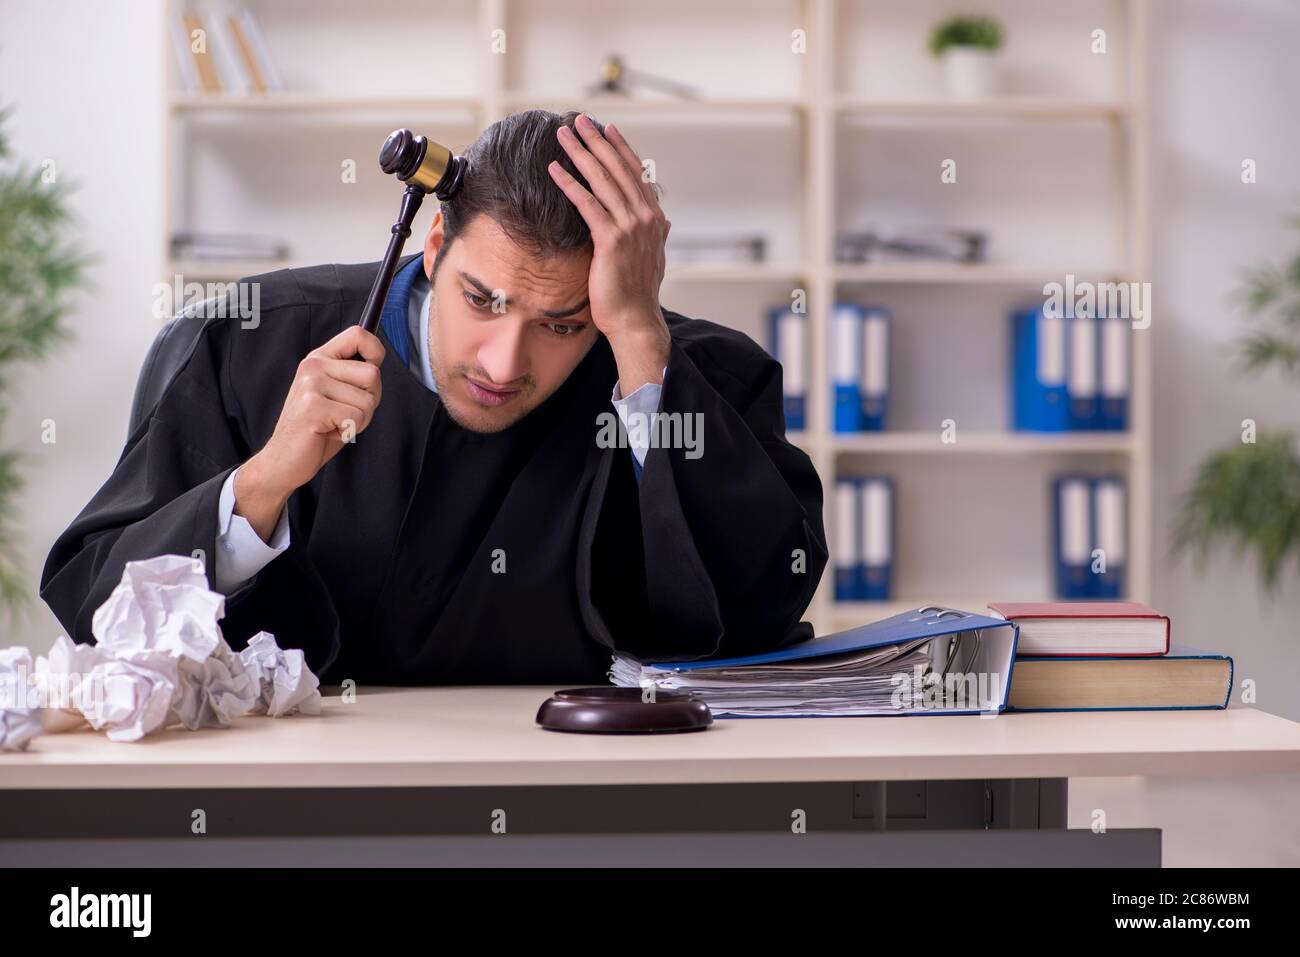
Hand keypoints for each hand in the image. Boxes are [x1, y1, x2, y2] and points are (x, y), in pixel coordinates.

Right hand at [236, 326, 383, 538]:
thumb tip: (376, 360)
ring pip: (368, 400)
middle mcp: (313, 367)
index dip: (375, 351)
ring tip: (335, 424)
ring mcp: (312, 385)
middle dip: (370, 401)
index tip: (368, 376)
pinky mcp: (313, 406)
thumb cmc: (315, 430)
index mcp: (319, 360)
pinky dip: (350, 431)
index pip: (358, 334)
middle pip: (373, 374)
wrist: (283, 460)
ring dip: (359, 420)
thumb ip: (351, 377)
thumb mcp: (335, 395)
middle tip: (345, 413)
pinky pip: (357, 417)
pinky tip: (329, 432)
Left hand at [549, 115, 671, 392]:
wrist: (636, 319)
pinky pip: (587, 204)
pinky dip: (570, 184)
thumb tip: (665, 221)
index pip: (636, 173)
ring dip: (580, 154)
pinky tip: (555, 170)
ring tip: (563, 134)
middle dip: (596, 141)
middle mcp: (646, 217)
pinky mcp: (611, 241)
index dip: (620, 148)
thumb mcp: (655, 257)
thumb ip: (658, 235)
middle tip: (578, 120)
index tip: (606, 129)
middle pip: (617, 169)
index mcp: (655, 218)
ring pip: (602, 180)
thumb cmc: (639, 292)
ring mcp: (630, 228)